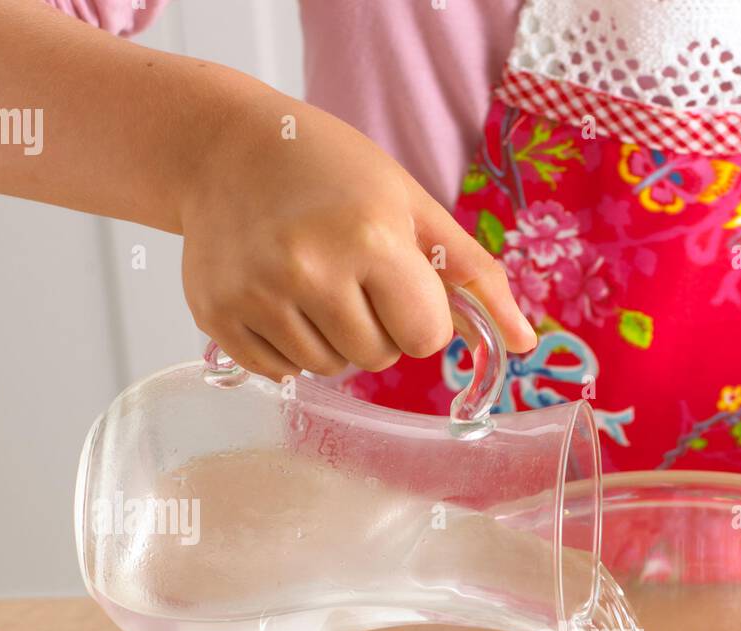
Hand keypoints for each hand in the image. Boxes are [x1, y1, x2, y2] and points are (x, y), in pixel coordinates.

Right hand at [179, 83, 535, 379]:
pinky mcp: (218, 317)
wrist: (224, 147)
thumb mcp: (412, 207)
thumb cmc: (331, 171)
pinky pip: (280, 373)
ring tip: (312, 282)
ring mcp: (257, 295)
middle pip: (378, 360)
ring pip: (328, 370)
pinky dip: (287, 348)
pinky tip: (277, 296)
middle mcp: (308, 269)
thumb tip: (523, 344)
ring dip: (332, 339)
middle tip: (350, 274)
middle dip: (377, 328)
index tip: (398, 280)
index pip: (425, 338)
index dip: (420, 316)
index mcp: (369, 238)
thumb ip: (472, 277)